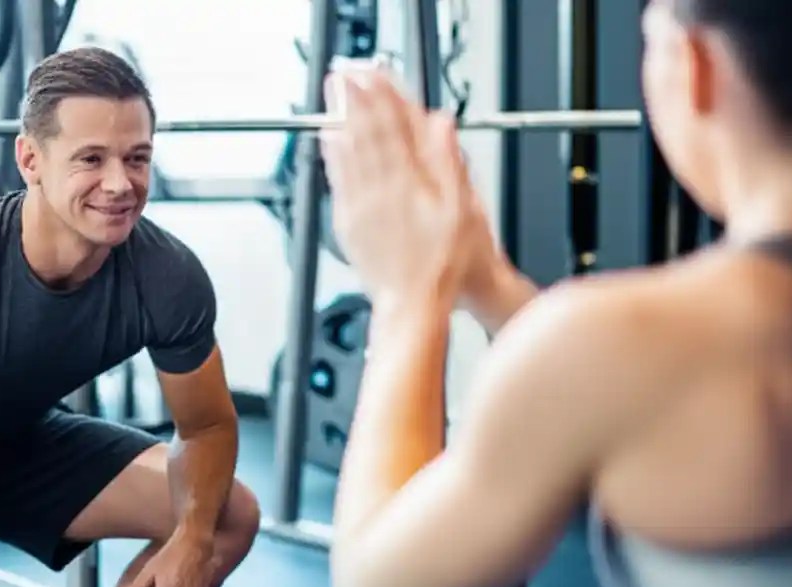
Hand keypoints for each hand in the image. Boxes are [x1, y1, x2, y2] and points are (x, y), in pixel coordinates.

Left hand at [320, 69, 502, 310]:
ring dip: (339, 122)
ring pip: (346, 156)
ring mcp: (358, 210)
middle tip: (345, 76)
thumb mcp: (463, 212)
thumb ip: (451, 165)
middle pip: (364, 137)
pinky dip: (332, 156)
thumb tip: (442, 126)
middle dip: (354, 103)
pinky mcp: (347, 226)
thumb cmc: (443, 265)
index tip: (375, 76)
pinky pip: (336, 182)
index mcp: (407, 187)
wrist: (412, 305)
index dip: (382, 99)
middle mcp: (378, 195)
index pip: (392, 131)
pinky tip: (328, 142)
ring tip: (331, 98)